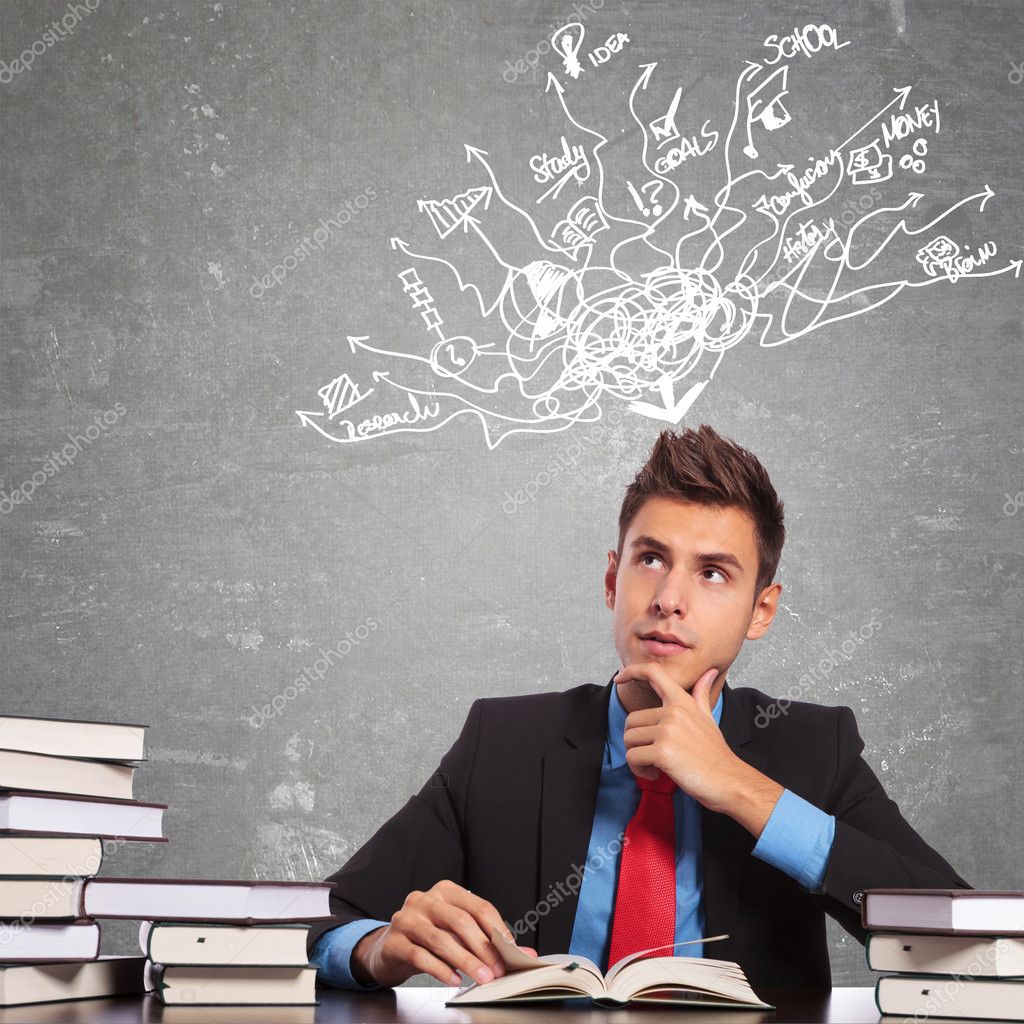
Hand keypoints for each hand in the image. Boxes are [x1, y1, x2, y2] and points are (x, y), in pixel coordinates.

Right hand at [351, 879, 537, 987]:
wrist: (388, 949)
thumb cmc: (428, 938)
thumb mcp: (456, 933)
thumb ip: (487, 940)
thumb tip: (524, 954)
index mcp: (445, 891)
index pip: (478, 906)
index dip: (497, 930)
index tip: (510, 952)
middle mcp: (425, 899)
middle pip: (461, 921)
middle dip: (483, 948)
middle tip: (497, 970)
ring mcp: (407, 918)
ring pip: (441, 939)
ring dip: (465, 961)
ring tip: (481, 977)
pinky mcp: (394, 941)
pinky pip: (420, 956)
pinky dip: (441, 970)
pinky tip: (454, 980)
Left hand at [615, 663, 739, 809]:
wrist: (728, 780)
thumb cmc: (715, 752)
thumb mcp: (708, 718)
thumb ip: (701, 694)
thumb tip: (709, 673)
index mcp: (682, 702)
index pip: (654, 672)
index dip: (632, 670)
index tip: (619, 677)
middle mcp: (673, 712)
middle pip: (631, 720)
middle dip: (636, 741)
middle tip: (654, 755)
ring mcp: (668, 731)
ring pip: (629, 740)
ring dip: (637, 757)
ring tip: (656, 765)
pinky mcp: (663, 751)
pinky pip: (632, 757)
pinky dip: (639, 770)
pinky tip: (656, 774)